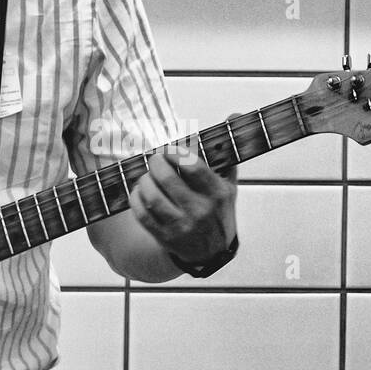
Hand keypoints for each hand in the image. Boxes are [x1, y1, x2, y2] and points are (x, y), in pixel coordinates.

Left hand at [129, 142, 236, 265]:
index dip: (175, 152)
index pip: (192, 166)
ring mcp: (181, 226)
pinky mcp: (165, 237)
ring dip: (144, 181)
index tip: (168, 149)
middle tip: (154, 159)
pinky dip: (136, 199)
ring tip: (147, 176)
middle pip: (167, 178)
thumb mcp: (229, 187)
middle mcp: (199, 210)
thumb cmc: (217, 214)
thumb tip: (234, 116)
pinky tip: (140, 192)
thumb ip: (226, 155)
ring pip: (152, 196)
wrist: (212, 253)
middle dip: (155, 163)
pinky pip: (142, 214)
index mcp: (216, 194)